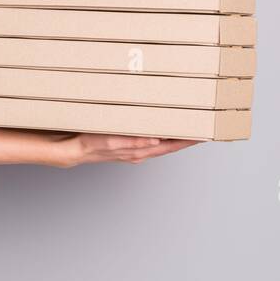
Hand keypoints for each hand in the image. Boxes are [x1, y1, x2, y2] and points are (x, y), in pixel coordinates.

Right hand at [53, 132, 201, 167]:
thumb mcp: (110, 142)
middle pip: (171, 145)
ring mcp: (135, 151)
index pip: (171, 145)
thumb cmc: (90, 145)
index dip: (189, 141)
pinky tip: (164, 131)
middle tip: (205, 128)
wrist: (73, 150)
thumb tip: (153, 141)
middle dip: (188, 139)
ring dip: (177, 138)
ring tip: (190, 129)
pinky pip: (153, 142)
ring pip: (164, 144)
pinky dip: (163, 137)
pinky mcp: (129, 146)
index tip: (206, 134)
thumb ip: (131, 142)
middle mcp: (141, 152)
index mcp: (139, 151)